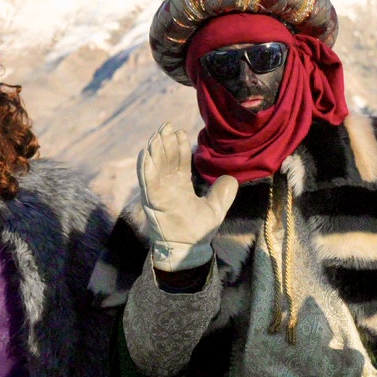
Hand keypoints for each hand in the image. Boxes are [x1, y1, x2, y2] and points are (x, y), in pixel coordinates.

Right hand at [137, 123, 237, 270]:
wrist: (189, 251)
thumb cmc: (198, 232)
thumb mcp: (215, 209)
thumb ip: (222, 193)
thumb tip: (230, 178)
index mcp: (179, 188)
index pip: (178, 163)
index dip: (179, 148)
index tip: (181, 131)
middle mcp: (166, 188)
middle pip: (165, 161)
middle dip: (165, 143)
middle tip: (166, 125)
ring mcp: (158, 195)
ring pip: (154, 168)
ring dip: (154, 151)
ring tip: (157, 134)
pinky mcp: (152, 203)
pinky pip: (147, 182)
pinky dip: (145, 168)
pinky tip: (145, 153)